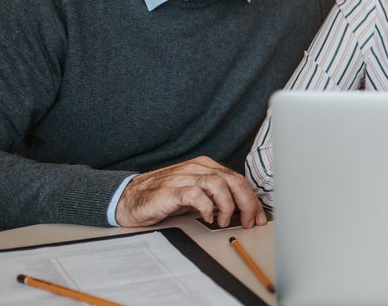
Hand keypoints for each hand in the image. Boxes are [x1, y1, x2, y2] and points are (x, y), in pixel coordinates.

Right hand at [115, 156, 267, 228]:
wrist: (128, 198)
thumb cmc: (162, 197)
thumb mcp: (194, 194)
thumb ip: (215, 196)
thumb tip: (241, 209)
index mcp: (205, 167)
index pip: (238, 179)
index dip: (252, 199)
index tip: (258, 216)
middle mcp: (196, 168)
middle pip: (233, 180)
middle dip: (247, 203)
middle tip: (249, 221)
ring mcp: (183, 177)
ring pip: (218, 184)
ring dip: (228, 206)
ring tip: (224, 221)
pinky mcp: (170, 191)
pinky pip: (196, 195)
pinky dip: (207, 207)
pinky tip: (207, 218)